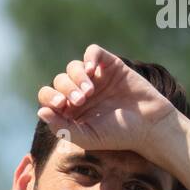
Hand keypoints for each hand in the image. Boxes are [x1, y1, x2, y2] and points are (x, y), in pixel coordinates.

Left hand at [36, 45, 180, 159]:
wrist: (148, 125)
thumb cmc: (117, 135)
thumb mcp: (86, 137)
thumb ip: (62, 128)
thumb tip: (40, 111)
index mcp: (70, 111)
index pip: (48, 97)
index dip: (50, 98)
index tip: (63, 106)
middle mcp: (79, 92)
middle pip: (59, 81)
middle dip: (66, 89)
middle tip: (81, 100)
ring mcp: (94, 78)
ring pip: (72, 67)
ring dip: (77, 77)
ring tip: (90, 92)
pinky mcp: (109, 65)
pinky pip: (92, 52)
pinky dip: (89, 58)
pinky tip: (93, 71)